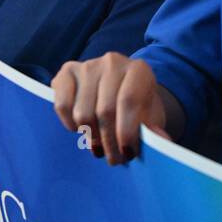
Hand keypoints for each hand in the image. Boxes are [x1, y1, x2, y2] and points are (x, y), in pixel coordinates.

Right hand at [53, 53, 174, 165]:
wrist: (121, 91)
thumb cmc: (138, 107)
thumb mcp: (152, 118)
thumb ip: (155, 128)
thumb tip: (160, 139)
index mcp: (139, 69)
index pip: (129, 101)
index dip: (126, 131)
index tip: (127, 153)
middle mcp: (113, 62)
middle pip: (105, 110)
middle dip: (109, 142)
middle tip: (114, 159)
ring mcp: (88, 65)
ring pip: (83, 112)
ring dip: (91, 138)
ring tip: (101, 147)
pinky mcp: (67, 72)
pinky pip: (62, 105)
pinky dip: (70, 124)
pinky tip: (81, 130)